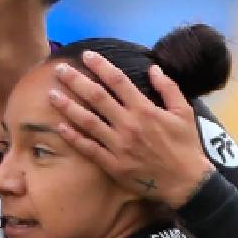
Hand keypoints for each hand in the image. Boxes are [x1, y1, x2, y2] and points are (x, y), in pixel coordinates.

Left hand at [48, 52, 212, 207]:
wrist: (185, 182)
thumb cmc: (185, 146)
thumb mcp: (184, 112)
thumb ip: (168, 88)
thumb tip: (153, 68)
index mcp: (145, 109)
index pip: (118, 81)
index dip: (100, 65)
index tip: (86, 55)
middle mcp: (128, 124)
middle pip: (97, 97)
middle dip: (76, 80)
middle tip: (59, 69)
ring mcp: (118, 145)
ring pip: (88, 121)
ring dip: (68, 106)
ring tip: (51, 94)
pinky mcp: (113, 164)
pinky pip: (89, 148)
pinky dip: (74, 137)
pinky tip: (60, 126)